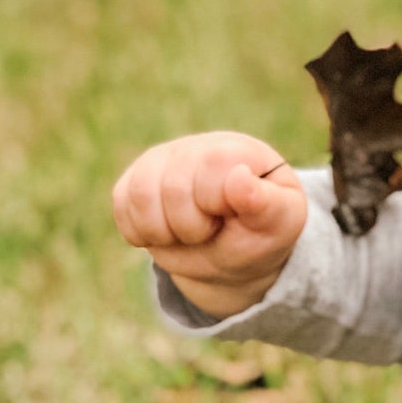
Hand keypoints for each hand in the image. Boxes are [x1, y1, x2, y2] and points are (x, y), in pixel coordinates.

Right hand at [112, 131, 306, 317]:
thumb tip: (240, 179)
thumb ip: (267, 204)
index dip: (215, 202)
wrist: (233, 255)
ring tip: (189, 234)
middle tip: (212, 230)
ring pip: (141, 195)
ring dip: (165, 232)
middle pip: (173, 188)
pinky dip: (143, 233)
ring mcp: (160, 163)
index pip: (212, 164)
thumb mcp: (279, 225)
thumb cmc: (260, 235)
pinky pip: (122, 206)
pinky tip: (167, 234)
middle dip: (193, 227)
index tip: (232, 216)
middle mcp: (194, 148)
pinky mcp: (132, 182)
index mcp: (236, 149)